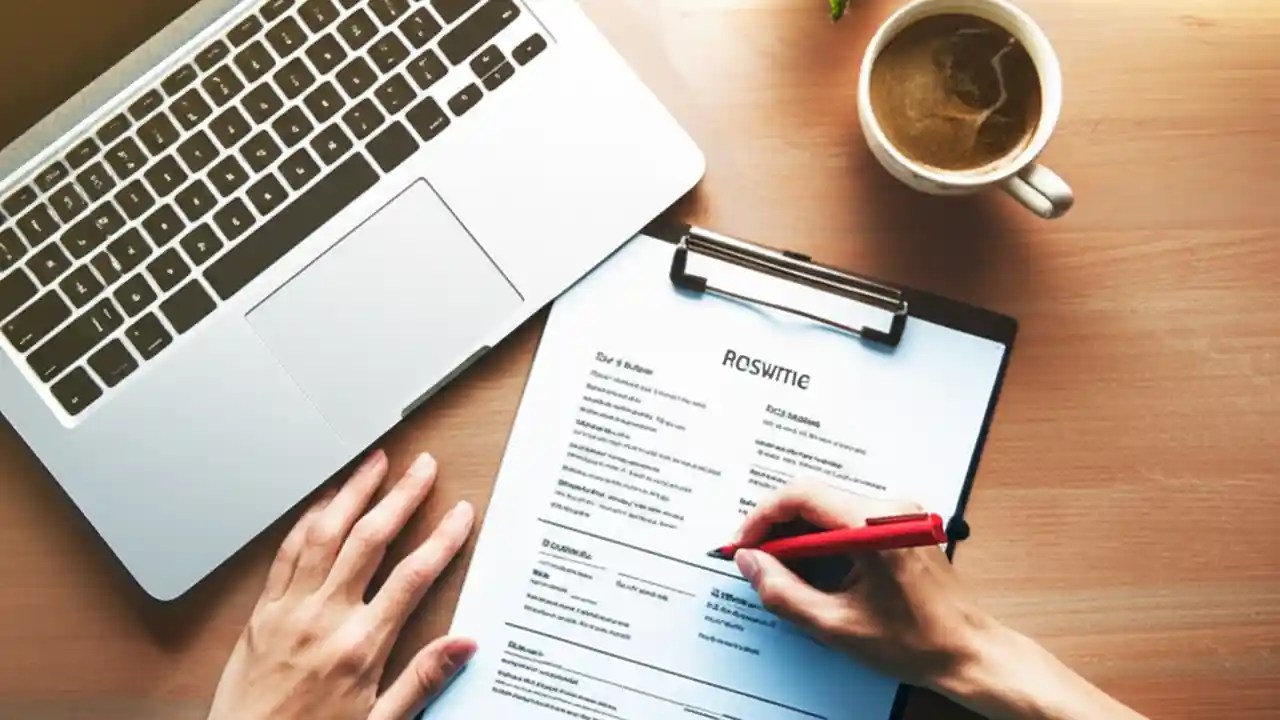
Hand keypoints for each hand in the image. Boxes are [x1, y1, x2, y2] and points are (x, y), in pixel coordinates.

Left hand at [208, 450, 476, 719]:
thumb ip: (423, 680)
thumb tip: (463, 645)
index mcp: (360, 647)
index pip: (412, 577)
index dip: (442, 539)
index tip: (461, 515)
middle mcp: (324, 618)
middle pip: (371, 540)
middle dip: (402, 496)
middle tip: (422, 467)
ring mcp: (290, 609)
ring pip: (326, 533)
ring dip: (353, 492)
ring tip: (375, 463)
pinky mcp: (262, 611)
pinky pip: (286, 552)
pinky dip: (308, 520)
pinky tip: (325, 503)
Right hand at [732, 482, 1147, 719]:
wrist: (969, 652)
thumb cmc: (915, 642)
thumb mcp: (836, 625)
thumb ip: (783, 592)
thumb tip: (750, 563)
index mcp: (874, 525)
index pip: (800, 496)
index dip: (760, 519)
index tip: (739, 546)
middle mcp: (888, 507)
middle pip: (812, 497)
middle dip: (775, 528)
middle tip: (751, 561)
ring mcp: (897, 513)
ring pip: (826, 508)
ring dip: (796, 535)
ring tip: (777, 570)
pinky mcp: (899, 524)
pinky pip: (846, 518)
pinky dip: (819, 539)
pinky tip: (809, 569)